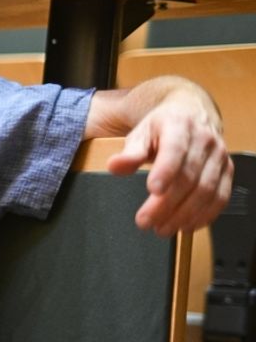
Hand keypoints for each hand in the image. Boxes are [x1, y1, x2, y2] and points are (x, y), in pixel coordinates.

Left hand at [106, 97, 232, 236]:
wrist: (191, 113)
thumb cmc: (162, 127)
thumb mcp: (141, 133)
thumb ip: (129, 153)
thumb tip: (114, 166)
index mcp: (179, 126)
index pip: (175, 150)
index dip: (165, 171)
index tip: (153, 190)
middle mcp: (204, 141)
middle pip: (189, 177)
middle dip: (166, 204)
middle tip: (145, 221)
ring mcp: (218, 157)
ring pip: (206, 191)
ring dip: (184, 214)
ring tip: (162, 228)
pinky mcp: (227, 171)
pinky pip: (221, 197)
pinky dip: (204, 215)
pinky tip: (186, 225)